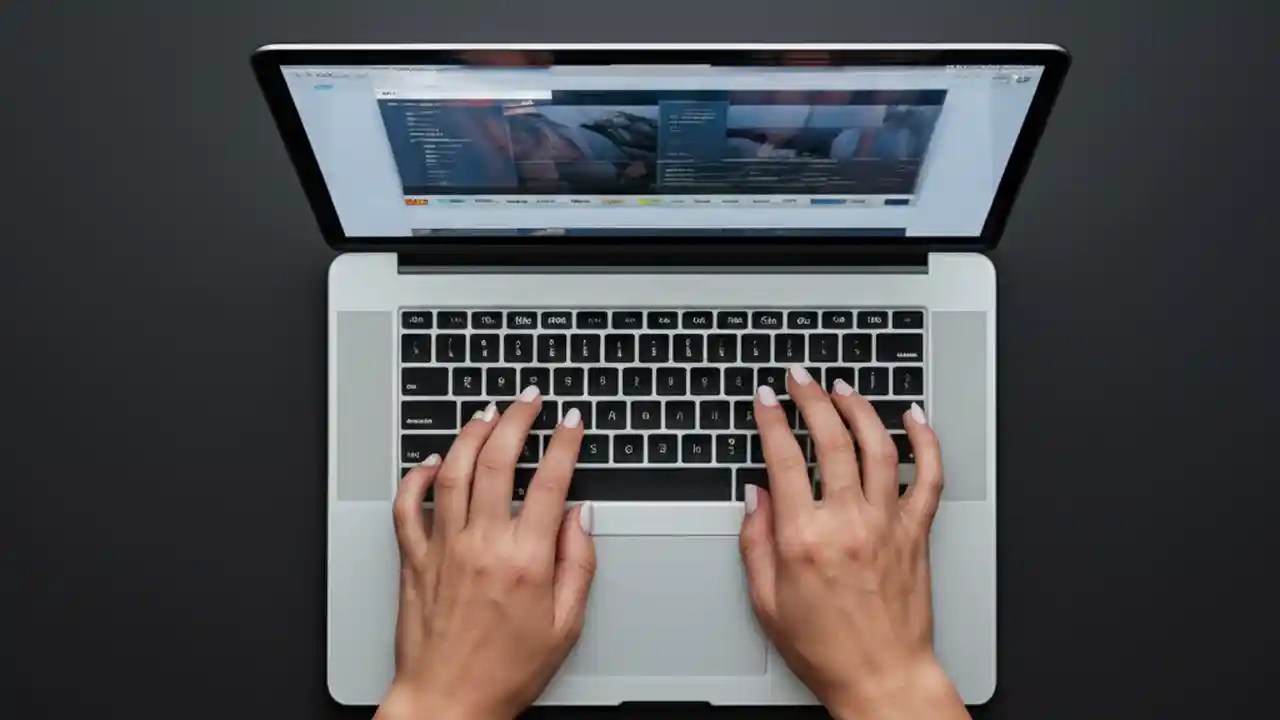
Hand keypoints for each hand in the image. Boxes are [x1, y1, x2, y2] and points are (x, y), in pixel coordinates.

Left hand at [376, 389, 594, 719]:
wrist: (448, 703)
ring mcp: (443, 548)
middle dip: (517, 420)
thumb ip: (578, 564)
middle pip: (497, 461)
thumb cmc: (505, 673)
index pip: (548, 482)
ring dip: (470, 434)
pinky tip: (430, 461)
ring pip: (452, 472)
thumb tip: (580, 516)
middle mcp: (482, 545)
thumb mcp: (565, 625)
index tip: (570, 422)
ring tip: (487, 414)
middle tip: (529, 400)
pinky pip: (407, 506)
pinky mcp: (413, 560)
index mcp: (525, 560)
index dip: (563, 443)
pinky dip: (416, 477)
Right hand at [739, 366, 965, 719]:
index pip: (783, 459)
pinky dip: (925, 442)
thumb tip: (754, 496)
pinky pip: (929, 476)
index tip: (766, 398)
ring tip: (843, 388)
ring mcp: (887, 524)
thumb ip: (755, 542)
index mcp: (804, 539)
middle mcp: (848, 523)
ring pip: (878, 447)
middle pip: (830, 440)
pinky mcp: (916, 533)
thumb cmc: (826, 648)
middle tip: (800, 377)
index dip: (771, 420)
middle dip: (811, 398)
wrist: (882, 677)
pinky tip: (914, 418)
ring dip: (859, 408)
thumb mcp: (766, 600)